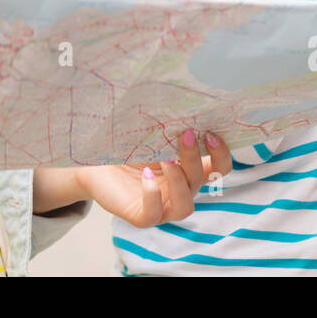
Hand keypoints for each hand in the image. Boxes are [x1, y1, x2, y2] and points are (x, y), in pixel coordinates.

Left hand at [72, 129, 233, 227]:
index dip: (222, 154)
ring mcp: (163, 206)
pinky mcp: (141, 216)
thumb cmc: (127, 145)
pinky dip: (153, 195)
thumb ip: (168, 125)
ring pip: (185, 207)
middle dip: (194, 157)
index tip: (210, 132)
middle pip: (201, 180)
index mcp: (188, 170)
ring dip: (180, 182)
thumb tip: (181, 101)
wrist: (95, 161)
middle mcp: (180, 190)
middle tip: (185, 134)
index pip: (219, 168)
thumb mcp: (150, 133)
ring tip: (166, 160)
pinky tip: (145, 175)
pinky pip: (154, 214)